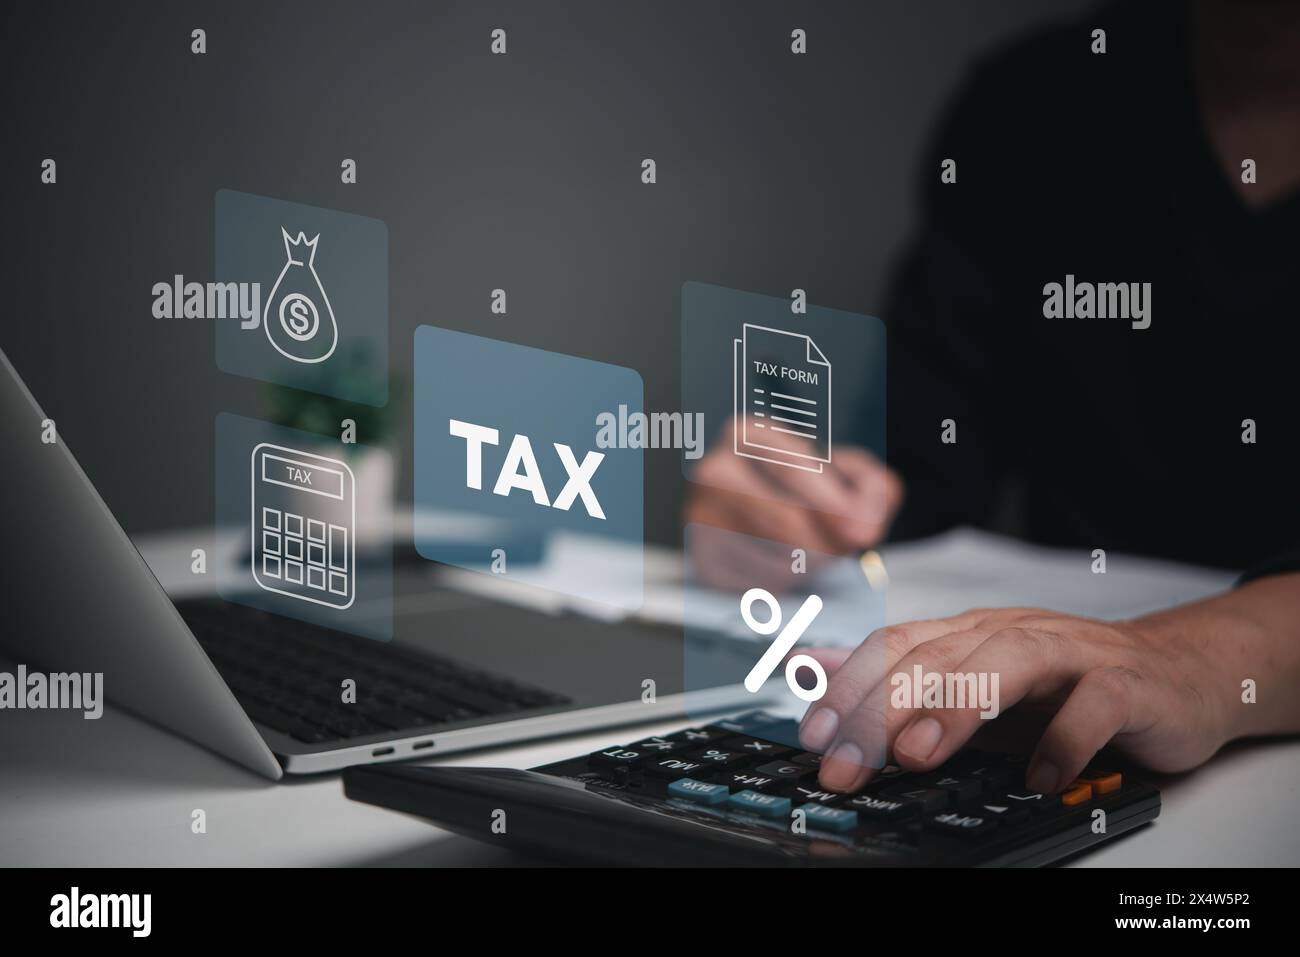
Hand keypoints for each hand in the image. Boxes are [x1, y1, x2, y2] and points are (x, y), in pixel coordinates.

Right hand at [684, 419, 902, 589]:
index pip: (790, 469)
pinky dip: (786, 583)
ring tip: (810, 549)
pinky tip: (785, 563)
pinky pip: (759, 585)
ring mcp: (701, 517)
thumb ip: (872, 487)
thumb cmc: (807, 487)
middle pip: (782, 522)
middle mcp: (714, 472)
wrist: (759, 509)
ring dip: (809, 567)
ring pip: (775, 560)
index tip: (861, 532)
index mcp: (747, 436)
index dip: (831, 504)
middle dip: (827, 543)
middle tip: (844, 547)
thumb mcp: (847, 472)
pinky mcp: (703, 560)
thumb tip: (865, 523)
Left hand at [796, 605, 1243, 794]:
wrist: (1180, 672)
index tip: (815, 738)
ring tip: (918, 756)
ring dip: (957, 709)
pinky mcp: (1128, 684)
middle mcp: (1013, 634)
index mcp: (970, 633)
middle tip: (848, 763)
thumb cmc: (1068, 682)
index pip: (896, 647)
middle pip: (937, 657)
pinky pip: (1095, 704)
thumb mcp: (972, 676)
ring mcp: (1072, 654)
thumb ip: (894, 675)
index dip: (850, 688)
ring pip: (1006, 663)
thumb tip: (812, 665)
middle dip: (883, 711)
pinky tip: (1039, 775)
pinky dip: (1065, 738)